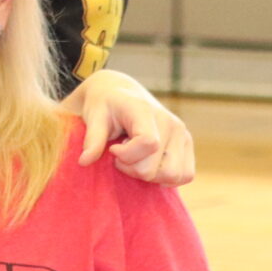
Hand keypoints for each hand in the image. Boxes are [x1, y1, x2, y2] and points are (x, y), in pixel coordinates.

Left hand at [75, 70, 193, 185]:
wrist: (120, 92)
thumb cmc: (104, 104)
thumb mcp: (93, 116)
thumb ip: (92, 139)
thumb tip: (84, 162)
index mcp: (146, 111)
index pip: (148, 143)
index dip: (127, 155)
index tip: (113, 150)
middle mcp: (171, 123)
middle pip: (157, 167)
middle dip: (133, 169)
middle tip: (120, 157)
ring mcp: (182, 134)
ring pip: (173, 175)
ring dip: (149, 175)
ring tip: (135, 159)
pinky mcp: (187, 145)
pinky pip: (185, 175)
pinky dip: (164, 178)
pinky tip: (148, 164)